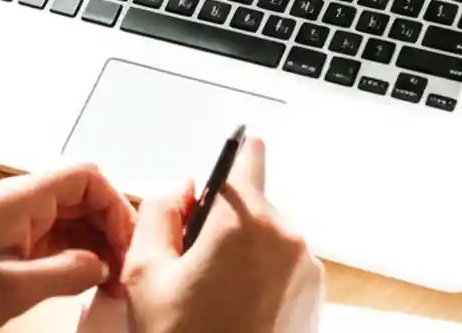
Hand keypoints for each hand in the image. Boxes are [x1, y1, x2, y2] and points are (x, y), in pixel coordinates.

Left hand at [0, 164, 135, 332]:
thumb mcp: (14, 288)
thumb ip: (68, 272)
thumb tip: (101, 265)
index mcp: (21, 198)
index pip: (87, 177)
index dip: (115, 206)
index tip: (126, 243)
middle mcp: (15, 202)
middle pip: (81, 197)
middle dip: (108, 228)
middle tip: (121, 266)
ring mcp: (7, 221)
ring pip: (66, 219)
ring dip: (91, 244)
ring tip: (104, 279)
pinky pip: (48, 238)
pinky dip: (69, 256)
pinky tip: (76, 280)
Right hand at [119, 138, 323, 332]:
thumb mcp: (146, 273)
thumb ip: (159, 212)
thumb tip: (180, 189)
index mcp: (244, 222)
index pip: (249, 156)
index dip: (234, 154)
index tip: (229, 153)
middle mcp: (285, 237)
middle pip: (254, 204)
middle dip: (226, 221)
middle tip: (193, 260)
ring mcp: (306, 269)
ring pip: (269, 238)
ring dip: (244, 252)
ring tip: (212, 294)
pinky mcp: (315, 297)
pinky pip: (285, 268)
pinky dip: (262, 278)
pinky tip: (235, 308)